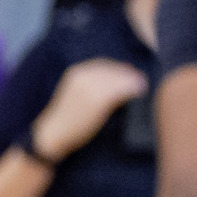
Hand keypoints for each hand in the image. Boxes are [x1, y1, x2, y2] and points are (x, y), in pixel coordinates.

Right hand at [30, 58, 148, 161]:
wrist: (54, 132)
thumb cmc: (68, 118)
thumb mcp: (75, 95)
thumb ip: (90, 86)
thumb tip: (113, 82)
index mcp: (76, 73)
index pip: (102, 64)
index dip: (119, 67)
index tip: (131, 71)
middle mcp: (82, 76)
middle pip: (111, 70)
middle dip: (127, 73)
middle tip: (141, 79)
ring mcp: (89, 87)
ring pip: (117, 79)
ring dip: (132, 80)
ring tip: (142, 85)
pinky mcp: (96, 99)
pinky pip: (118, 90)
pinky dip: (130, 89)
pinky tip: (139, 91)